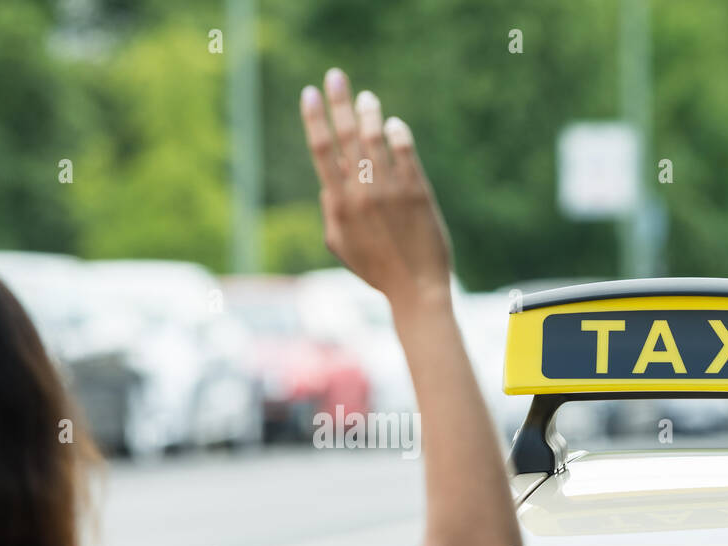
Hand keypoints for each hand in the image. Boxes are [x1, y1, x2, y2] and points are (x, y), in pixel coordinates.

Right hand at [300, 68, 452, 309]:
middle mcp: (362, 193)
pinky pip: (405, 152)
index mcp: (338, 205)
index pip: (321, 152)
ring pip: (376, 139)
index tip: (309, 94)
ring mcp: (390, 190)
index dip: (314, 119)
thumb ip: (330, 213)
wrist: (416, 288)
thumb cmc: (376, 270)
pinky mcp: (418, 191)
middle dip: (338, 102)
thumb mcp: (341, 247)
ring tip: (366, 98)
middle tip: (335, 75)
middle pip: (347, 137)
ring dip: (370, 113)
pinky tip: (393, 124)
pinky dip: (397, 134)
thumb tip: (327, 185)